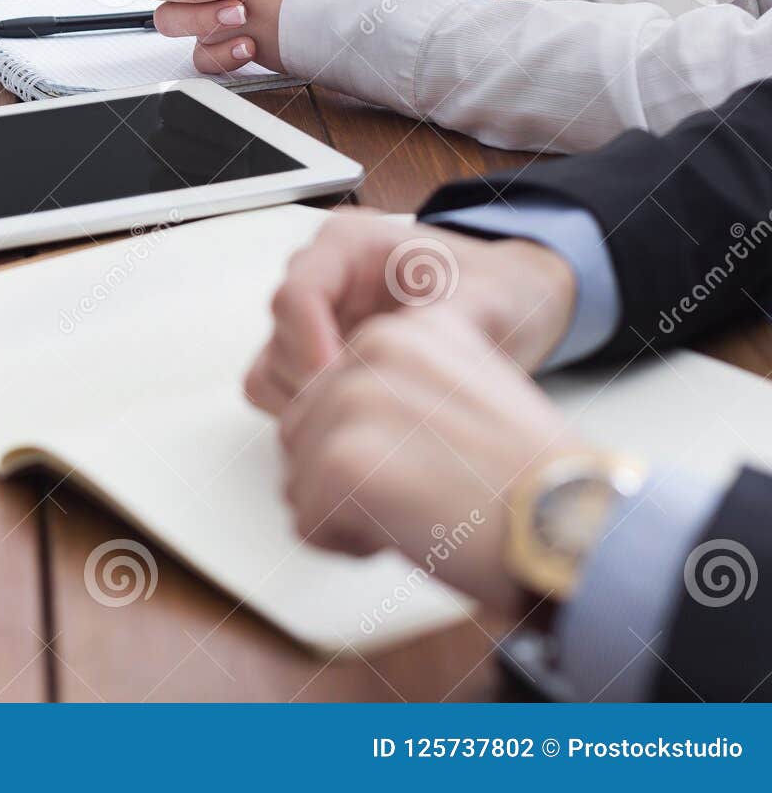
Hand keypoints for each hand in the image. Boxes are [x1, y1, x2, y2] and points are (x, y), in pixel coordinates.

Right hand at [246, 211, 576, 414]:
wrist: (513, 304)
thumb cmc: (499, 289)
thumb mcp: (484, 300)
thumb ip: (436, 328)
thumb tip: (399, 367)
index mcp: (348, 244)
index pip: (296, 294)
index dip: (312, 347)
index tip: (348, 386)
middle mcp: (320, 277)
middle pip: (279, 336)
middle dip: (316, 381)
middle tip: (367, 414)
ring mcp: (314, 320)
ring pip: (270, 369)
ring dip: (309, 402)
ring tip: (370, 422)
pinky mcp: (314, 357)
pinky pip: (281, 391)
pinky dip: (309, 414)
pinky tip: (361, 424)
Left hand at [278, 307, 585, 610]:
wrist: (576, 524)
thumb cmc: (531, 479)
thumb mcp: (463, 392)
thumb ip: (393, 391)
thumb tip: (319, 425)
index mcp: (402, 329)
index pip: (325, 396)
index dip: (370, 449)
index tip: (434, 462)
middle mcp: (370, 352)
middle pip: (301, 437)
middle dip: (346, 481)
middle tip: (429, 492)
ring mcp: (352, 404)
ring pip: (299, 482)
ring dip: (348, 515)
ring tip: (425, 508)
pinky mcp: (341, 462)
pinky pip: (308, 525)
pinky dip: (349, 547)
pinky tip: (413, 532)